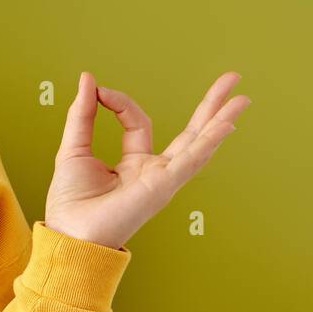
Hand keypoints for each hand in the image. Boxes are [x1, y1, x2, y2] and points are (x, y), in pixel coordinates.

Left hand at [43, 71, 250, 249]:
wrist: (69, 233)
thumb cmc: (70, 201)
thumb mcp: (74, 147)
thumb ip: (82, 114)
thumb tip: (88, 78)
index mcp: (134, 164)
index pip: (138, 122)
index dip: (120, 102)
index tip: (99, 92)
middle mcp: (154, 171)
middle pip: (190, 133)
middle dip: (210, 107)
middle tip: (232, 80)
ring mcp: (163, 180)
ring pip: (199, 144)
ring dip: (220, 120)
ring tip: (243, 98)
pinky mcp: (163, 187)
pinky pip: (190, 160)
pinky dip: (208, 141)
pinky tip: (227, 124)